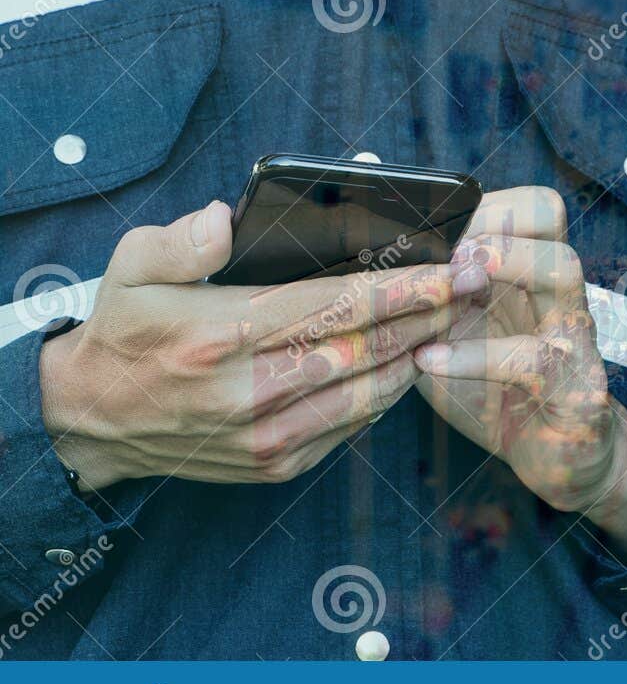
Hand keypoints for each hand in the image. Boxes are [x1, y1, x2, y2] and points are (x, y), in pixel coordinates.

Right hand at [39, 200, 488, 491]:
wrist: (90, 419)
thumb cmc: (125, 331)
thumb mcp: (128, 267)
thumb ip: (179, 240)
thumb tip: (224, 218)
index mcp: (221, 335)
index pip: (333, 305)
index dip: (400, 287)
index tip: (451, 269)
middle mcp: (249, 392)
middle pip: (366, 348)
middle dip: (431, 314)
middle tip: (479, 284)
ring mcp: (266, 436)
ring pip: (368, 392)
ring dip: (419, 353)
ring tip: (458, 317)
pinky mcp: (275, 465)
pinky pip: (351, 426)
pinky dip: (386, 393)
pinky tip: (409, 360)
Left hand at [412, 187, 626, 560]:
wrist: (561, 457)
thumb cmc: (499, 389)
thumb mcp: (456, 335)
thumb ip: (426, 301)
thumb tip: (358, 260)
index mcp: (530, 273)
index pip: (525, 205)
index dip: (483, 203)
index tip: (428, 223)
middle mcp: (558, 292)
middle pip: (548, 215)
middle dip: (490, 218)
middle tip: (446, 247)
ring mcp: (574, 335)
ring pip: (561, 268)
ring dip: (506, 261)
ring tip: (454, 280)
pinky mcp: (578, 387)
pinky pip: (533, 358)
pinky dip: (474, 356)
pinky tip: (429, 361)